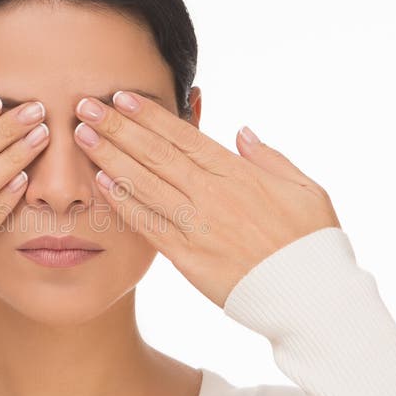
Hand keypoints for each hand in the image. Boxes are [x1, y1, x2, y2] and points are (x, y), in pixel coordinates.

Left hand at [74, 91, 340, 309]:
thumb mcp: (305, 189)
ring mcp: (198, 225)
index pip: (185, 136)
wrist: (312, 298)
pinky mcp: (188, 257)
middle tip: (85, 107)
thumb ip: (269, 157)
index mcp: (239, 173)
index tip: (122, 97)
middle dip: (118, 127)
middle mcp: (213, 194)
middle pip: (156, 153)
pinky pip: (149, 224)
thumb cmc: (312, 243)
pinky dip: (124, 202)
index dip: (150, 115)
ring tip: (83, 136)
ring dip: (110, 157)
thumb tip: (240, 131)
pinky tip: (101, 183)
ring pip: (145, 183)